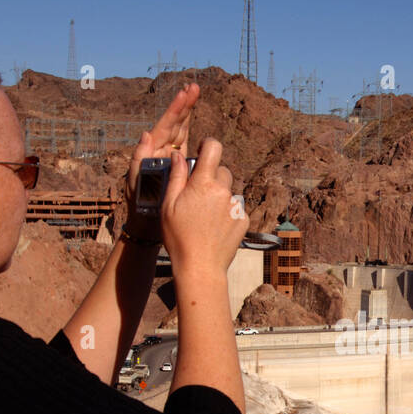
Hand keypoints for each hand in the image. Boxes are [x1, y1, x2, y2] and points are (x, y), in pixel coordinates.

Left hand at [125, 83, 199, 234]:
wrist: (148, 224)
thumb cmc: (139, 204)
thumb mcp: (135, 181)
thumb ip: (139, 158)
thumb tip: (146, 133)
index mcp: (152, 150)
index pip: (166, 125)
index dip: (176, 109)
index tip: (186, 93)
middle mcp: (162, 151)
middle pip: (175, 123)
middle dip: (184, 105)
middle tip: (194, 87)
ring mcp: (171, 158)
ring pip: (182, 132)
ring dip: (189, 114)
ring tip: (195, 96)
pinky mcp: (180, 168)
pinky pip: (188, 148)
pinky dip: (194, 136)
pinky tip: (200, 126)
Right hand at [161, 138, 248, 277]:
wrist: (200, 267)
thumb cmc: (179, 237)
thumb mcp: (168, 205)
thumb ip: (176, 177)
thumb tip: (179, 156)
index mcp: (203, 183)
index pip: (213, 148)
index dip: (208, 146)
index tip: (202, 152)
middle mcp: (223, 191)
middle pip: (222, 171)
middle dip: (211, 177)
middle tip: (198, 195)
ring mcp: (236, 206)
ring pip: (229, 191)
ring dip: (219, 197)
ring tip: (205, 217)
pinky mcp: (243, 220)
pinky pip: (236, 208)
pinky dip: (227, 213)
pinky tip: (215, 228)